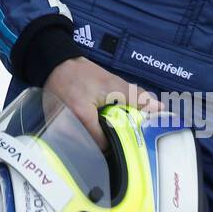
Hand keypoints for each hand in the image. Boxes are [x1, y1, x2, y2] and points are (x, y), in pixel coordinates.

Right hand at [43, 56, 163, 151]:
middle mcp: (67, 129)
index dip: (116, 139)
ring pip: (83, 145)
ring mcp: (58, 131)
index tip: (122, 131)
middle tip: (112, 127)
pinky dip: (83, 134)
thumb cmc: (81, 73)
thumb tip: (158, 107)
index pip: (104, 145)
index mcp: (82, 118)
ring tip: (99, 124)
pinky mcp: (55, 129)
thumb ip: (134, 97)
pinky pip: (74, 139)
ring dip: (94, 137)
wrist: (54, 64)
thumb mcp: (110, 82)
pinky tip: (88, 123)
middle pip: (93, 147)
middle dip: (105, 140)